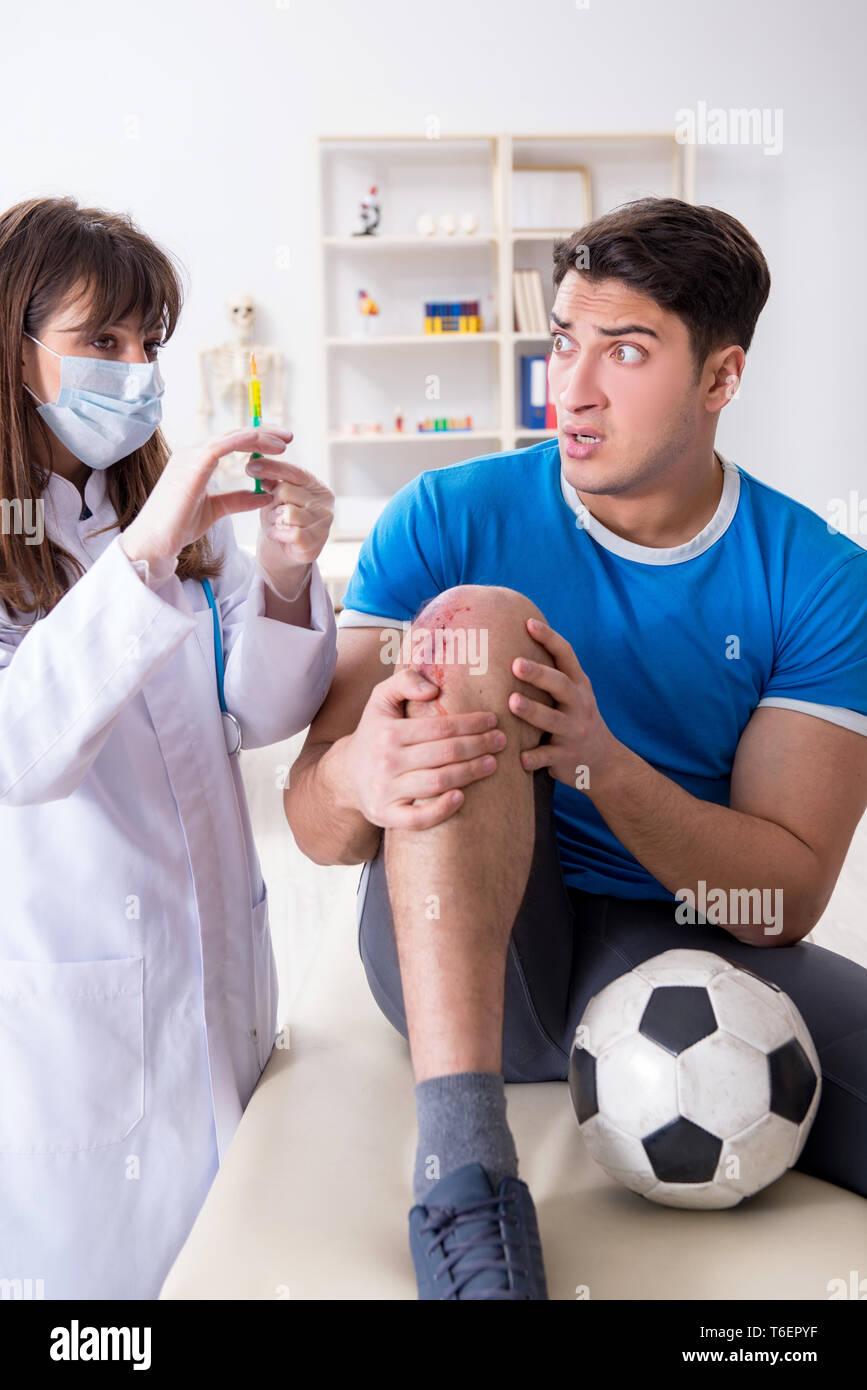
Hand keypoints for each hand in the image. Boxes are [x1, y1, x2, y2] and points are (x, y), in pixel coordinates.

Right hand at [120, 426, 288, 565]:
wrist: (155, 540)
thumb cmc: (179, 526)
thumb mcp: (216, 510)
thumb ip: (238, 500)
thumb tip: (264, 495)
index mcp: (197, 461)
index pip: (231, 443)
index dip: (257, 441)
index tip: (281, 446)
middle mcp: (192, 453)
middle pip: (234, 435)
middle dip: (264, 434)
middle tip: (289, 437)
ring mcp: (190, 456)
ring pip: (231, 437)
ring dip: (259, 436)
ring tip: (284, 442)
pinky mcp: (191, 464)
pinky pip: (222, 446)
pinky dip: (244, 442)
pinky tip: (263, 444)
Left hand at [247, 442, 333, 596]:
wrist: (282, 552)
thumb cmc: (279, 519)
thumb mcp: (272, 496)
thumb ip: (269, 481)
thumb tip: (254, 462)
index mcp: (315, 485)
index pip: (293, 471)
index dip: (271, 467)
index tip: (249, 467)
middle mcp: (325, 501)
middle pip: (286, 491)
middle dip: (272, 502)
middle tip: (272, 511)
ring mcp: (324, 523)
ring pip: (288, 513)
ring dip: (274, 519)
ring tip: (276, 524)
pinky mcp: (317, 542)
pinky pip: (292, 533)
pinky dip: (278, 534)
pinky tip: (277, 535)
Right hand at [339, 667, 506, 828]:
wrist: (346, 774)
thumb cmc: (374, 733)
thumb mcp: (380, 699)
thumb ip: (405, 681)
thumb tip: (434, 691)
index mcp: (388, 732)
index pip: (440, 727)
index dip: (471, 724)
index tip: (492, 720)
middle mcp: (386, 761)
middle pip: (444, 754)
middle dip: (478, 746)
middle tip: (501, 741)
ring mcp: (385, 791)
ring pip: (437, 783)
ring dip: (470, 773)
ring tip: (493, 763)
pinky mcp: (385, 816)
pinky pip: (418, 819)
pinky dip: (441, 810)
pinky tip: (461, 798)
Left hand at [509, 618, 614, 789]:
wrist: (603, 761)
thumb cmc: (575, 718)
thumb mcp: (573, 694)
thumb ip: (551, 673)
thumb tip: (516, 637)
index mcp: (578, 685)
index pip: (566, 655)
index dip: (548, 638)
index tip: (528, 622)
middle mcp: (579, 705)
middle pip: (561, 685)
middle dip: (539, 674)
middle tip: (516, 664)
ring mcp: (573, 732)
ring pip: (553, 720)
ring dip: (532, 711)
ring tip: (512, 702)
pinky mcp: (566, 757)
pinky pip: (548, 756)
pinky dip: (534, 757)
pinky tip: (519, 758)